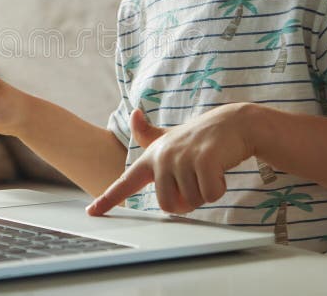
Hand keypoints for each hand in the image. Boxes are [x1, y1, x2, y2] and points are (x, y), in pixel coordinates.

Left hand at [86, 103, 255, 215]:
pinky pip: (210, 195)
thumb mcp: (171, 136)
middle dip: (187, 201)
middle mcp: (163, 157)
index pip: (126, 181)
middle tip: (196, 180)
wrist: (234, 123)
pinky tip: (219, 169)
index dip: (108, 199)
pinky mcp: (204, 160)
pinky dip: (219, 188)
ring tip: (208, 169)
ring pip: (192, 202)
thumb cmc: (202, 135)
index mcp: (152, 156)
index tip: (91, 212)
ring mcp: (182, 157)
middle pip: (169, 205)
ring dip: (205, 192)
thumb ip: (150, 134)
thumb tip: (134, 114)